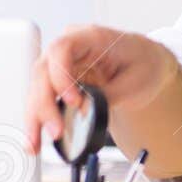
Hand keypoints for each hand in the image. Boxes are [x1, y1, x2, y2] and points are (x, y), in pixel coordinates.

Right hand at [23, 25, 177, 154]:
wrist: (147, 64)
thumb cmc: (144, 65)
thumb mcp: (135, 82)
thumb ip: (108, 96)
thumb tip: (83, 112)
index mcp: (92, 37)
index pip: (62, 48)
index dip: (61, 76)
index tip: (73, 102)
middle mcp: (71, 47)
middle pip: (44, 71)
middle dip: (45, 105)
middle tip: (56, 131)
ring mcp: (62, 63)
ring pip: (38, 87)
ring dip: (35, 116)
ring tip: (35, 143)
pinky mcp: (59, 80)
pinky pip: (43, 98)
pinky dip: (38, 118)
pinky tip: (34, 137)